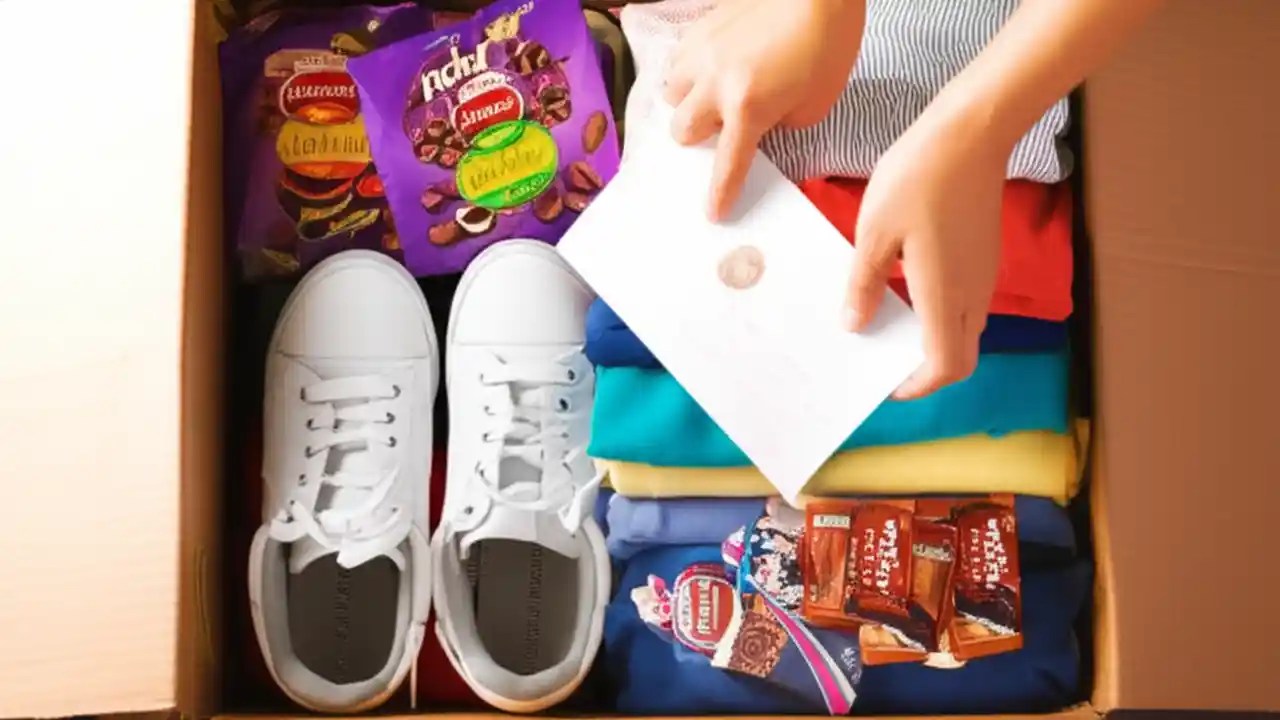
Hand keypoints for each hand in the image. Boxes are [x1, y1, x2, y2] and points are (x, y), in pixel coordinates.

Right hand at [663, 0, 864, 220]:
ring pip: (671, 93)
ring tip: (710, 96)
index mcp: (748, 107)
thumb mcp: (816, 104)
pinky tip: (711, 67)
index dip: (720, 192)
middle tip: (719, 131)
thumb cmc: (828, 45)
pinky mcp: (701, 27)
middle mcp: (716, 84)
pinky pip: (678, 59)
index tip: (713, 211)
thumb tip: (762, 125)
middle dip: (697, 139)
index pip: (727, 163)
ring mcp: (703, 53)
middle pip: (682, 130)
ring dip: (688, 103)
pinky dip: (689, 71)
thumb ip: (781, 124)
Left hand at [845, 107, 1006, 399]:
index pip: (946, 366)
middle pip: (960, 355)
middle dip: (924, 368)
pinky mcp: (984, 254)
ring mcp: (983, 274)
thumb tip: (855, 325)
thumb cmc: (918, 178)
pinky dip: (938, 310)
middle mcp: (972, 294)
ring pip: (963, 328)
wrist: (970, 132)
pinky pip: (965, 300)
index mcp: (944, 296)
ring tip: (886, 322)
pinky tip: (904, 287)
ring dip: (930, 337)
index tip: (888, 383)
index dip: (919, 385)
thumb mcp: (873, 233)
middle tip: (883, 356)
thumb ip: (864, 284)